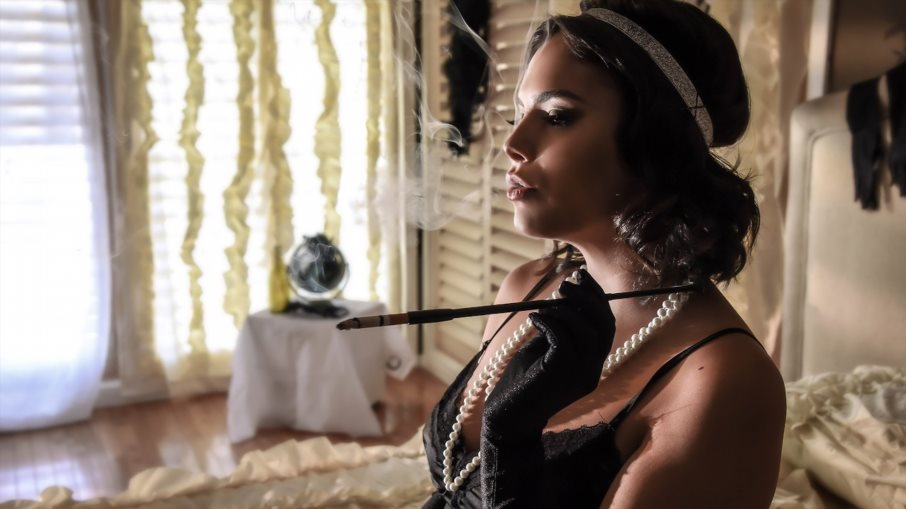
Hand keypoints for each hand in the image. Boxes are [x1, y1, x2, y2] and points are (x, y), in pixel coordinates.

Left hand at [478, 268, 615, 507]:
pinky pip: (563, 339)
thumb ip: (560, 326)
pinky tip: (534, 319)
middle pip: (604, 325)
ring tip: (546, 303)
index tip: (582, 276)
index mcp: (592, 363)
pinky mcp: (561, 375)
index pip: (607, 325)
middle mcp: (593, 370)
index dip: (597, 297)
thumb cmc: (524, 380)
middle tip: (566, 284)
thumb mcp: (546, 348)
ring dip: (565, 309)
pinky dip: (549, 322)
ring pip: (586, 330)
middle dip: (587, 298)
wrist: (508, 418)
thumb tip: (565, 292)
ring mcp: (580, 374)